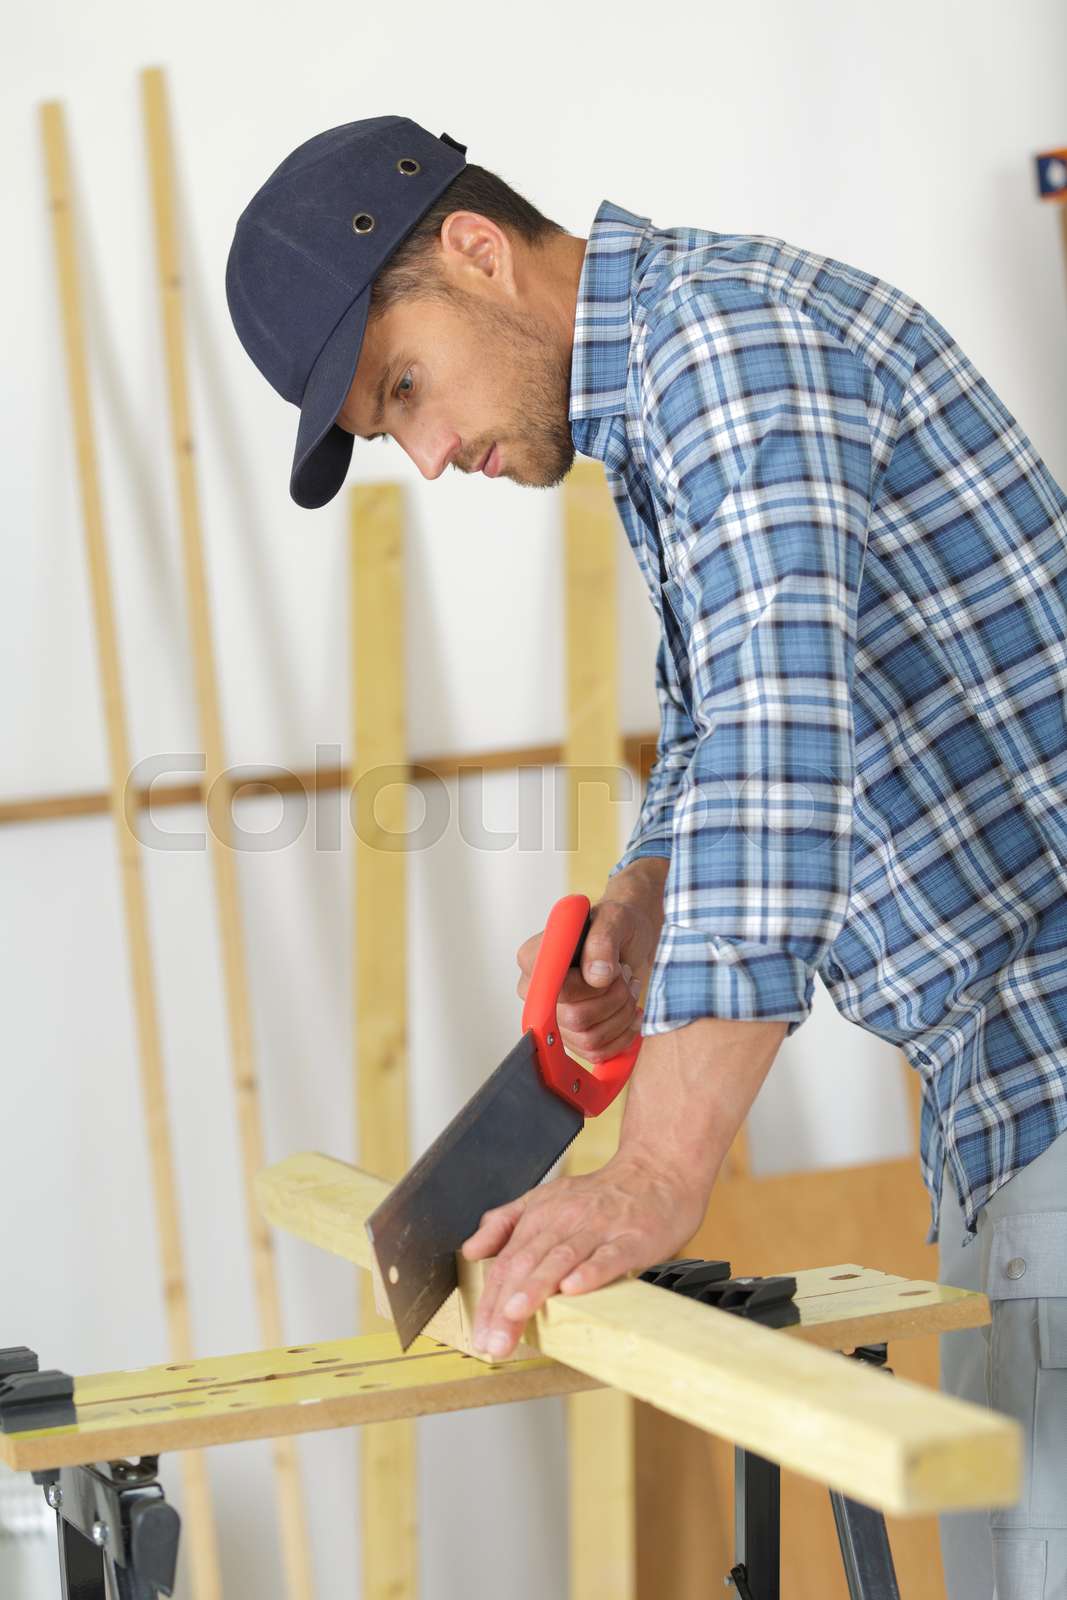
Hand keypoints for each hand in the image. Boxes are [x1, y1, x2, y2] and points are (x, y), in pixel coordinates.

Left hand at [460, 1148, 709, 1359]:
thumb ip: (505, 1223)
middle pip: (527, 1264)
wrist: (657, 1173)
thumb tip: (470, 1250)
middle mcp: (565, 1220)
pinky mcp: (632, 1237)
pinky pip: (608, 1256)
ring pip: (561, 1258)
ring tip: (515, 1314)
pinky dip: (590, 1272)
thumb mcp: (546, 1200)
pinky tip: (574, 1289)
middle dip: (505, 1306)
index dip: (489, 1300)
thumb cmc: (602, 1196)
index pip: (506, 1262)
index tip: (480, 1335)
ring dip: (536, 1287)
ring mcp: (599, 1228)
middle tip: (493, 1342)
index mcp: (541, 1215)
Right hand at [515, 862, 665, 1063]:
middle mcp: (535, 991)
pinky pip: (596, 1053)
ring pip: (588, 1039)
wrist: (628, 939)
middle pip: (575, 1018)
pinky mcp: (571, 1036)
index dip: (587, 988)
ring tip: (628, 989)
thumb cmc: (617, 925)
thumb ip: (603, 941)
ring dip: (621, 1015)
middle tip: (624, 976)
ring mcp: (552, 1017)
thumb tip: (596, 976)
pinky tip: (631, 1013)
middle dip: (614, 999)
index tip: (610, 974)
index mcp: (534, 958)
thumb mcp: (615, 919)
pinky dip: (623, 1036)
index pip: (553, 989)